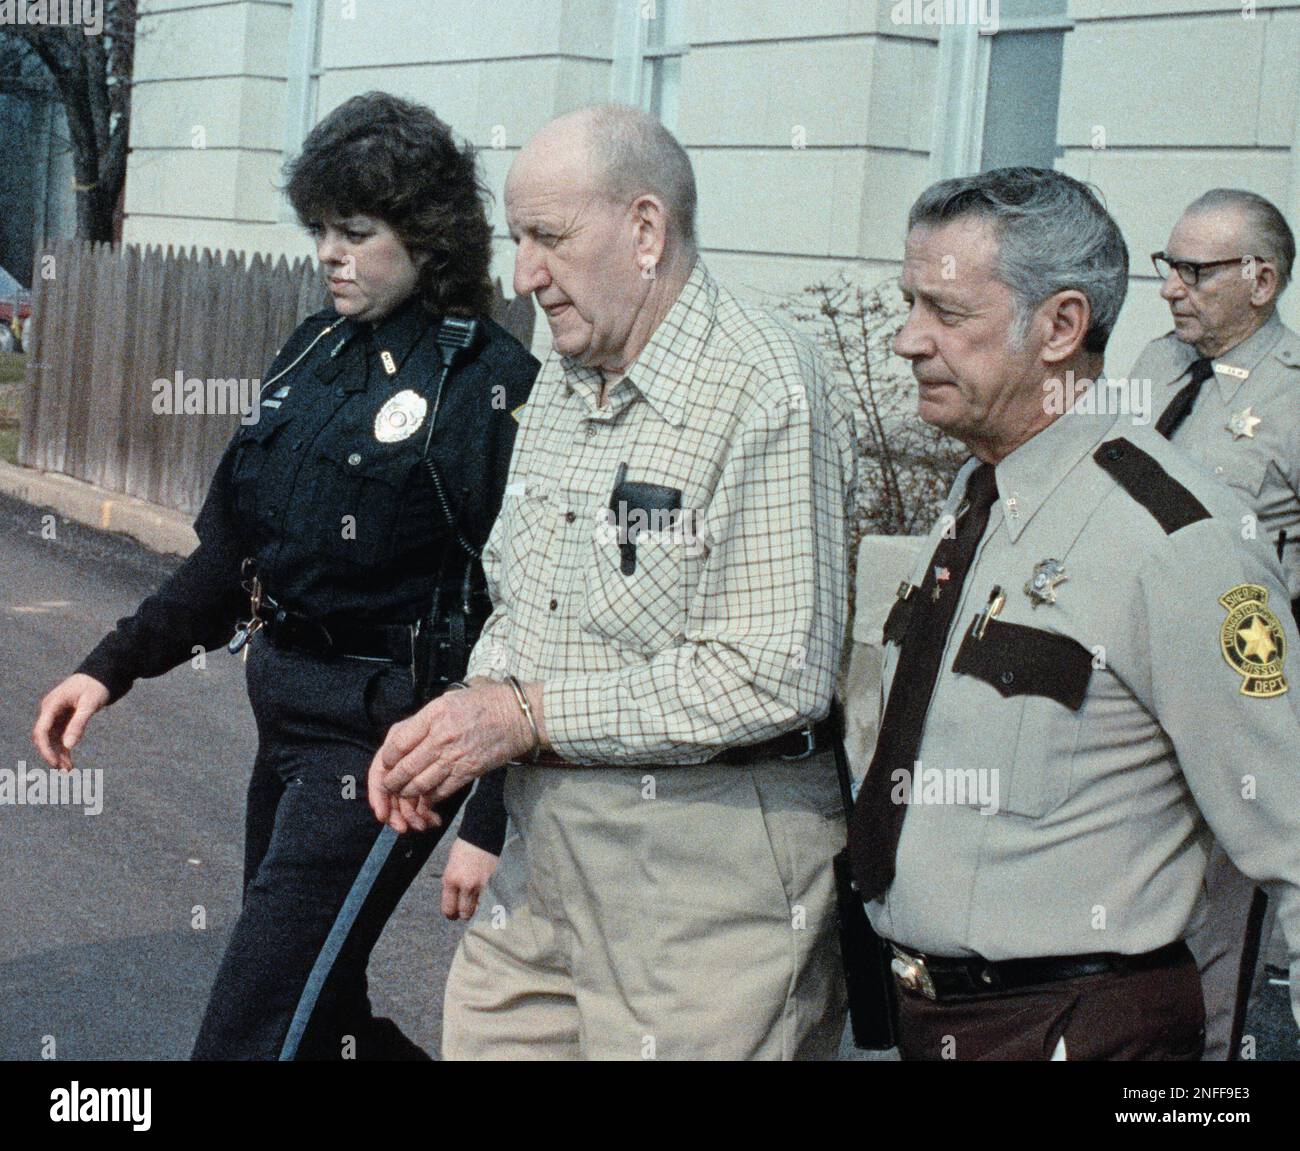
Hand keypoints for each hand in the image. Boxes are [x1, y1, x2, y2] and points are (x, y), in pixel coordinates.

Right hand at [33, 674, 110, 770]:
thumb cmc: (96, 686)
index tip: (54, 763)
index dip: (45, 748)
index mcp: (52, 704)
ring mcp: (55, 715)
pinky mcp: (63, 718)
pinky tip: (69, 761)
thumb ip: (79, 724)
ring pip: (52, 739)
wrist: (102, 674)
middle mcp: (50, 710)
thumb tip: (68, 746)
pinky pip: (60, 736)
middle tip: (63, 770)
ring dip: (58, 754)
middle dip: (51, 754)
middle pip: (44, 737)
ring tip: (68, 770)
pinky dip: (64, 748)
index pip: (41, 730)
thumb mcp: (90, 704)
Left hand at [367, 683, 535, 828]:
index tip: (388, 763)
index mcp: (433, 714)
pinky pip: (440, 791)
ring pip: (419, 784)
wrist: (519, 716)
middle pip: (404, 768)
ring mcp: (455, 757)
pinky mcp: (468, 772)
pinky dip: (429, 798)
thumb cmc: (486, 702)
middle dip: (391, 782)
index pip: (397, 743)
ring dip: (407, 793)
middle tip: (390, 785)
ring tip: (404, 793)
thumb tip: (404, 737)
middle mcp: (441, 737)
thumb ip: (426, 718)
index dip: (387, 759)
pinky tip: (426, 798)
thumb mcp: (450, 699)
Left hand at [441, 837, 499, 920]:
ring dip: (476, 908)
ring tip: (475, 903)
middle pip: (465, 914)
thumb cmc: (463, 848)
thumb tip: (454, 901)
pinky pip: (489, 899)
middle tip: (464, 911)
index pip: (449, 909)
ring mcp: (481, 884)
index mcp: (450, 880)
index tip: (453, 914)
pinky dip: (486, 900)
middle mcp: (465, 885)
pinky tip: (485, 895)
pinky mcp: (494, 882)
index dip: (451, 915)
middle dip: (464, 914)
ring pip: (478, 909)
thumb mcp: (450, 868)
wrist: (481, 834)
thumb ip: (452, 885)